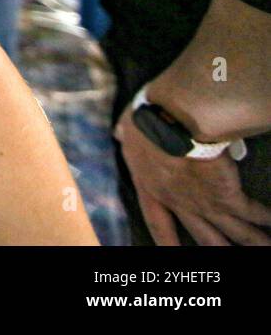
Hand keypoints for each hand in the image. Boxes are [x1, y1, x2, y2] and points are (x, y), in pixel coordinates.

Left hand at [114, 105, 270, 244]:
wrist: (172, 120)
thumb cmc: (148, 119)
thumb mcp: (128, 129)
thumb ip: (126, 136)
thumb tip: (120, 132)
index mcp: (150, 186)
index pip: (157, 221)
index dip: (165, 241)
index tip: (172, 252)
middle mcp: (178, 202)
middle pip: (202, 235)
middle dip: (217, 248)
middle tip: (228, 257)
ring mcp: (204, 203)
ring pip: (232, 231)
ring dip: (250, 241)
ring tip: (263, 248)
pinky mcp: (227, 195)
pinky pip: (251, 213)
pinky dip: (265, 218)